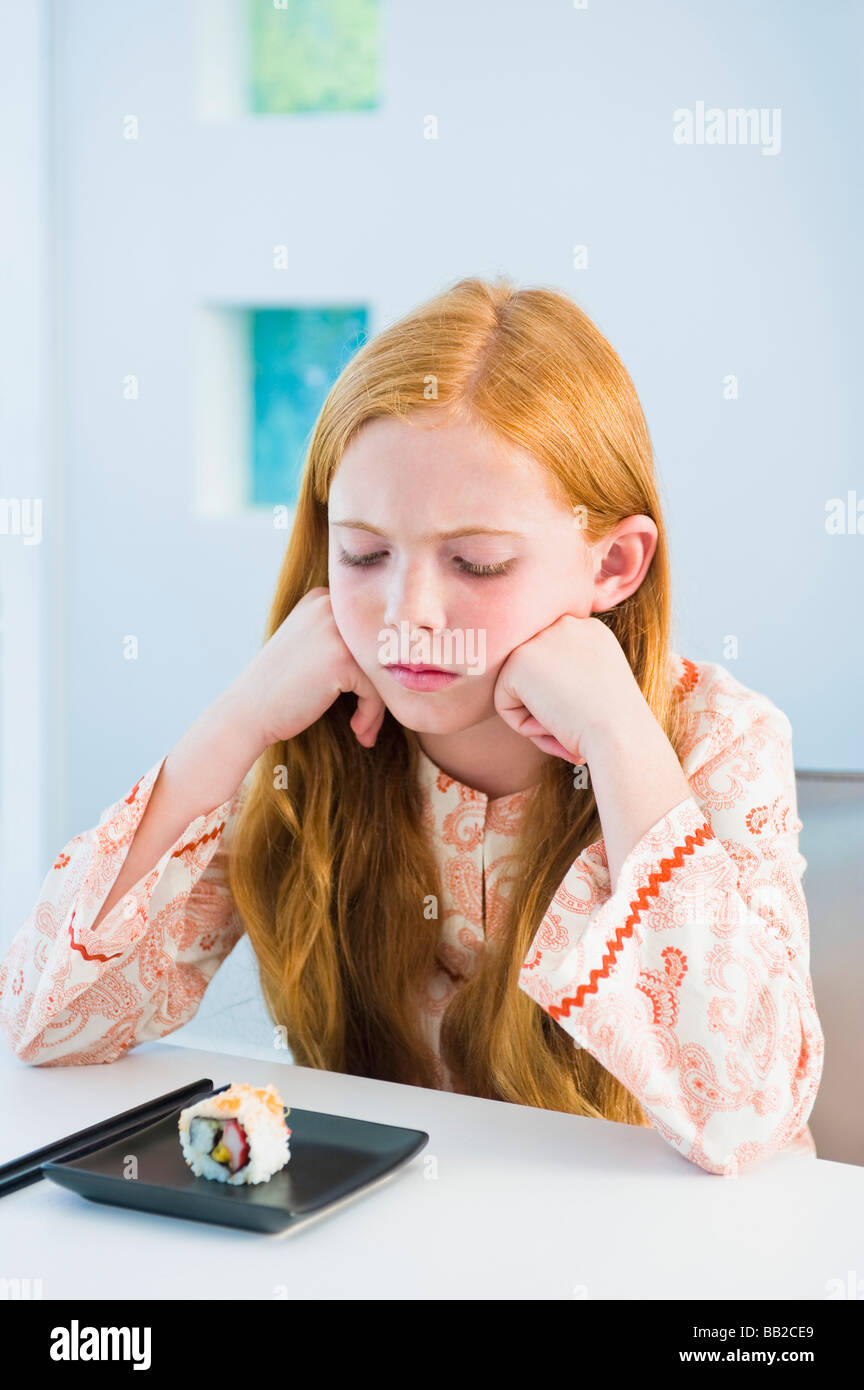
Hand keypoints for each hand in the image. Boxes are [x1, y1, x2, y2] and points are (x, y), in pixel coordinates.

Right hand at [227, 587, 386, 749]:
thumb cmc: (281, 689)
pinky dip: (371, 714)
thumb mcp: (311, 647)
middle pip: (381, 648)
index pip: (370, 631)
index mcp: (322, 599)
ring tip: (364, 729)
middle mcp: (330, 606)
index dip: (376, 667)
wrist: (247, 712)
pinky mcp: (342, 658)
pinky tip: (357, 731)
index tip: (369, 700)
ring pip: (384, 669)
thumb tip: (403, 653)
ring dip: (379, 706)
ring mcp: (336, 630)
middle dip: (382, 688)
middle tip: (369, 720)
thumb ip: (344, 639)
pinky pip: (376, 689)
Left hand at [492, 614, 644, 762]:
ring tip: (565, 726)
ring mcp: (540, 639)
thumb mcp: (600, 688)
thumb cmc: (617, 726)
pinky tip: (552, 725)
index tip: (585, 715)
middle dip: (547, 706)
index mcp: (588, 629)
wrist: (621, 734)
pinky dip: (522, 726)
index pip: (554, 665)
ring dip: (535, 717)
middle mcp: (564, 624)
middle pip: (534, 676)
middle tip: (575, 724)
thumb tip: (537, 689)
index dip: (564, 698)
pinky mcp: (518, 661)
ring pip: (517, 690)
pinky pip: (503, 704)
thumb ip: (570, 677)